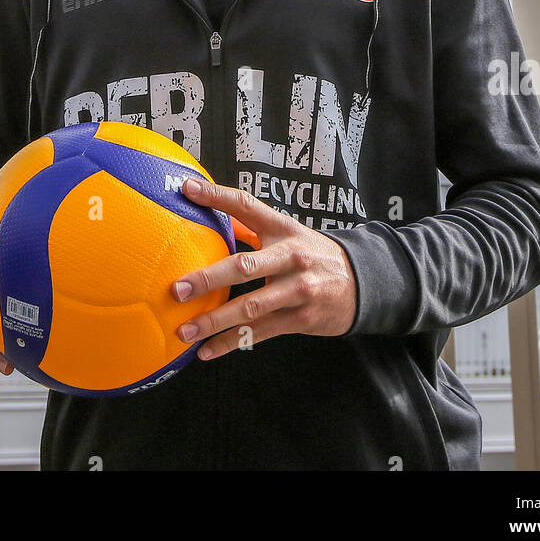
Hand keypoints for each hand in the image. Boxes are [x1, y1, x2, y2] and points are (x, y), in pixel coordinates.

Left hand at [172, 178, 356, 359]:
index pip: (246, 205)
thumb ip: (254, 228)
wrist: (361, 282)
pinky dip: (230, 343)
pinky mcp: (300, 318)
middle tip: (178, 289)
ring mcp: (297, 289)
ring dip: (214, 321)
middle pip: (244, 265)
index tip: (187, 189)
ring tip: (184, 330)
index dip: (217, 196)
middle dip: (209, 278)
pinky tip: (206, 351)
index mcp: (283, 228)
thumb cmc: (312, 255)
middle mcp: (290, 256)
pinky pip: (260, 333)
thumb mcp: (289, 233)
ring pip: (250, 307)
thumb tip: (210, 217)